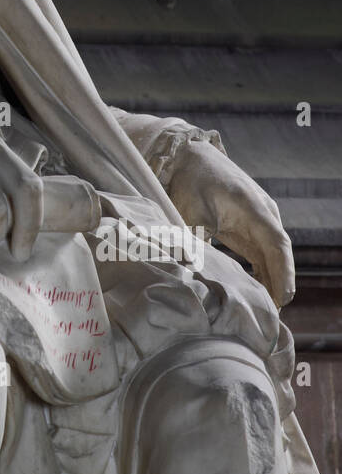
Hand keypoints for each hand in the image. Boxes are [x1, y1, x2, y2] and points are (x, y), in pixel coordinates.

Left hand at [166, 140, 293, 307]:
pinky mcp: (250, 226)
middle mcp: (264, 214)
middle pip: (279, 253)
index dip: (283, 272)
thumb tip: (194, 270)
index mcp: (254, 208)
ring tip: (264, 311)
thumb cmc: (191, 182)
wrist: (190, 157)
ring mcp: (259, 219)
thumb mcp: (190, 210)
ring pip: (272, 255)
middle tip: (272, 316)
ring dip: (271, 280)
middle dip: (279, 284)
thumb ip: (195, 239)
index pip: (277, 244)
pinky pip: (262, 252)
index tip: (285, 297)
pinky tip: (257, 293)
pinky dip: (262, 272)